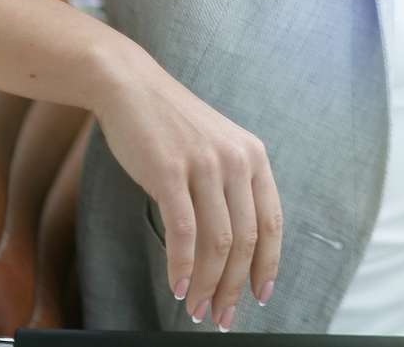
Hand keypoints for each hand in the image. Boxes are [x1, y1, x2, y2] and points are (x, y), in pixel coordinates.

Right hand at [93, 46, 282, 330]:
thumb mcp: (217, 148)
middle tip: (223, 316)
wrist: (133, 88)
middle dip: (235, 286)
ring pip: (217, 241)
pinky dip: (182, 266)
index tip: (260, 295)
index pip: (271, 222)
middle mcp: (237, 160)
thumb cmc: (172, 126)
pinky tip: (178, 287)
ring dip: (209, 284)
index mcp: (254, 156)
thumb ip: (231, 186)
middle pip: (246, 239)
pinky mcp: (170, 172)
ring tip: (197, 309)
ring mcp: (205, 165)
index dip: (268, 264)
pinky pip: (183, 231)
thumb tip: (236, 247)